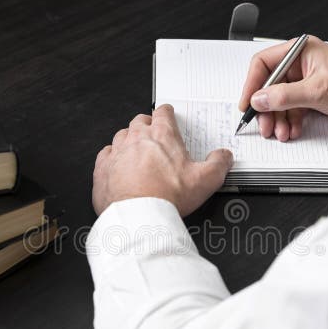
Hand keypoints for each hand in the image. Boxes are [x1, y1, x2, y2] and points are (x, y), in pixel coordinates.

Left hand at [92, 104, 233, 215]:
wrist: (139, 215)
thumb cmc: (167, 196)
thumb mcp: (206, 180)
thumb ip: (219, 164)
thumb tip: (224, 157)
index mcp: (162, 135)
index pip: (163, 113)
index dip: (167, 113)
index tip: (167, 115)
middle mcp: (137, 138)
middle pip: (140, 121)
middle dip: (147, 124)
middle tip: (153, 134)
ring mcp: (118, 151)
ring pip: (121, 135)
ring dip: (129, 140)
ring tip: (137, 152)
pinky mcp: (103, 168)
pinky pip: (105, 154)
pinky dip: (112, 157)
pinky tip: (117, 164)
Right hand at [239, 35, 327, 140]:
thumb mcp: (318, 91)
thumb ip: (285, 96)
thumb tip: (260, 99)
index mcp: (301, 50)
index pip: (264, 63)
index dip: (252, 84)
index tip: (248, 103)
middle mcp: (301, 64)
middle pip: (269, 86)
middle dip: (266, 108)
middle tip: (264, 124)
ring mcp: (305, 82)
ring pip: (279, 101)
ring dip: (278, 119)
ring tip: (280, 132)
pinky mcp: (311, 98)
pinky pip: (291, 110)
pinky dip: (289, 122)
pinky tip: (292, 130)